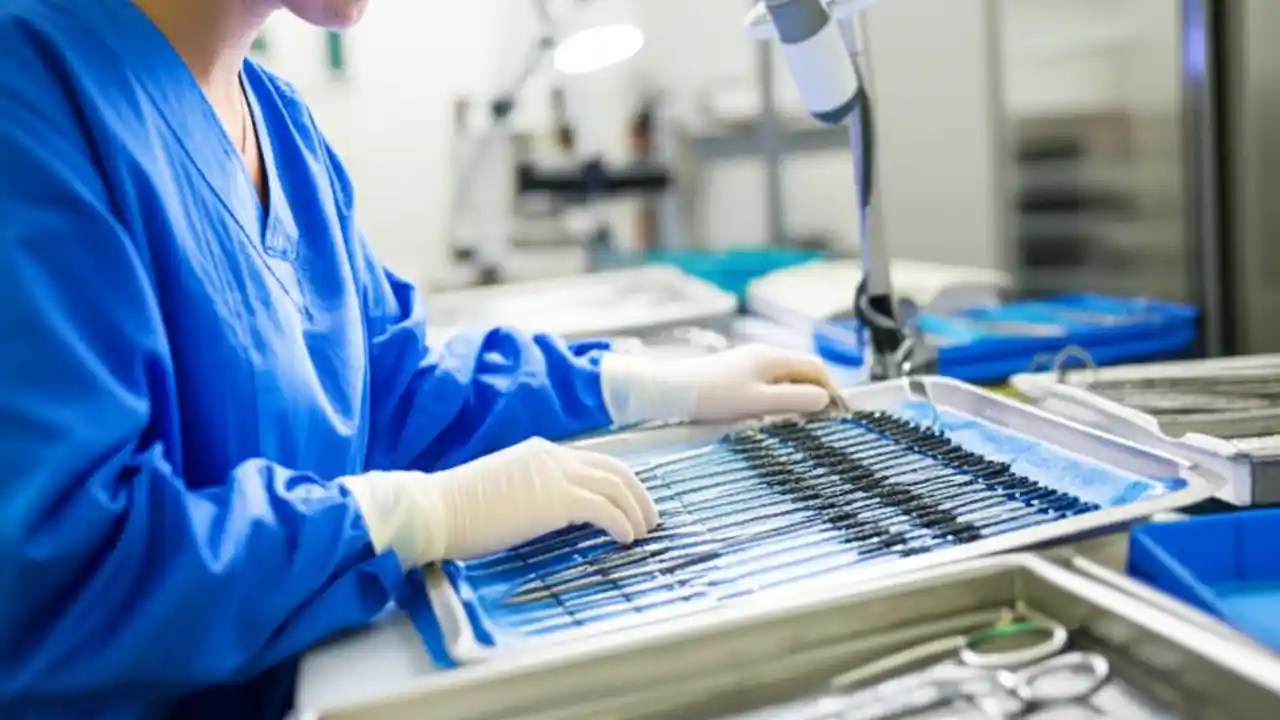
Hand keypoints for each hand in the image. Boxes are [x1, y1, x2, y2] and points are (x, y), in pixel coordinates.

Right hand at [341, 438, 658, 566]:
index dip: (619, 481)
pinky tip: (625, 539)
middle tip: (650, 517)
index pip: (594, 461)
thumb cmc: (458, 508)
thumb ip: (533, 492)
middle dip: (638, 493)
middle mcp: (553, 456)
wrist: (435, 508)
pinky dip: (621, 523)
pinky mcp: (556, 499)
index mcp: (540, 452)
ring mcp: (556, 475)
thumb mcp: (504, 490)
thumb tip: (552, 512)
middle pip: (614, 468)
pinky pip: (604, 509)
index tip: (631, 502)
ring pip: (616, 486)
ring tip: (643, 532)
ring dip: (636, 510)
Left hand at [601, 344, 836, 425]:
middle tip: (823, 420)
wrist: (671, 389)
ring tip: (802, 420)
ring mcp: (750, 362)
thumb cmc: (712, 396)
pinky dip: (781, 396)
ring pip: (786, 377)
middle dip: (817, 392)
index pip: (816, 368)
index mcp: (773, 358)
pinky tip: (774, 413)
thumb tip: (824, 399)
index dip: (832, 389)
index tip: (838, 413)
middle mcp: (764, 355)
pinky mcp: (737, 373)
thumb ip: (793, 400)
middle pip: (803, 370)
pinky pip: (770, 382)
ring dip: (799, 395)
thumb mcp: (758, 402)